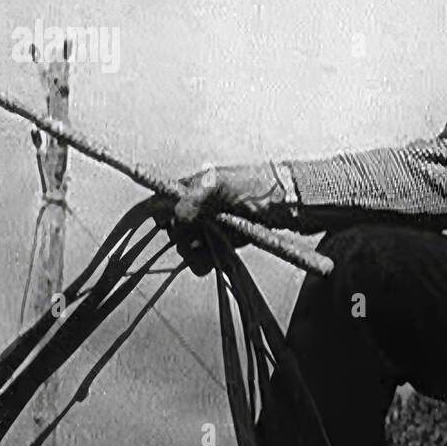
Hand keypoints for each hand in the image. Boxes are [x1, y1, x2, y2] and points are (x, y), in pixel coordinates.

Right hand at [160, 162, 295, 274]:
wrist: (288, 202)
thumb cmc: (255, 185)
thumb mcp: (221, 185)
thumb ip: (196, 197)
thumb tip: (176, 215)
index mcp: (191, 187)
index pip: (161, 202)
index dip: (158, 214)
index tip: (164, 225)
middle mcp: (197, 208)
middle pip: (173, 229)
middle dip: (181, 237)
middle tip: (196, 237)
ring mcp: (210, 226)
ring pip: (187, 246)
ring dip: (193, 253)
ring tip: (206, 251)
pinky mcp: (223, 242)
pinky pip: (204, 256)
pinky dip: (204, 261)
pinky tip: (211, 260)